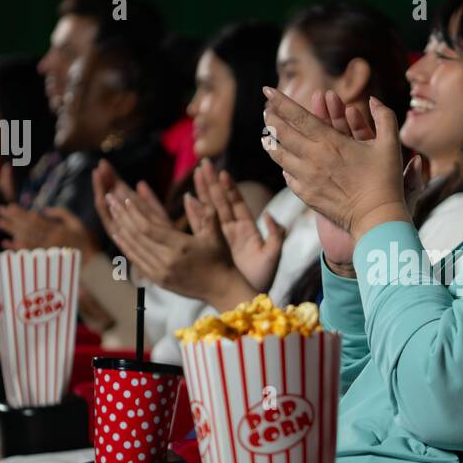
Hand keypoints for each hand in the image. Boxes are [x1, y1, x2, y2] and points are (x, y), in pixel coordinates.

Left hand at [0, 203, 95, 253]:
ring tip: (0, 223)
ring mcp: (46, 252)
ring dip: (12, 231)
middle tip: (0, 211)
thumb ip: (62, 213)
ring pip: (25, 240)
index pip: (36, 220)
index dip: (22, 213)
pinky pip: (27, 253)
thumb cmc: (82, 241)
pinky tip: (6, 242)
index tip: (11, 206)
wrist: (88, 264)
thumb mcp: (77, 223)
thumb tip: (45, 209)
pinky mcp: (43, 261)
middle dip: (13, 219)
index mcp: (59, 230)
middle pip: (27, 229)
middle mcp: (51, 241)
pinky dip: (15, 248)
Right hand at [92, 158, 171, 232]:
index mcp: (131, 214)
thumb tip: (140, 183)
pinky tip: (103, 194)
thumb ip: (150, 202)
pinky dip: (105, 208)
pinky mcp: (120, 237)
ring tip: (97, 174)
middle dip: (102, 182)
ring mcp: (119, 228)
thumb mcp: (160, 217)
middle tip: (99, 166)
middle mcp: (122, 221)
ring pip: (106, 208)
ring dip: (100, 191)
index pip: (117, 192)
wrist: (173, 260)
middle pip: (108, 198)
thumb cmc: (168, 239)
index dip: (110, 178)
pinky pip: (109, 221)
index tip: (104, 163)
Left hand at [103, 184, 253, 304]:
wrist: (222, 290)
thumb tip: (189, 195)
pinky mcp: (158, 280)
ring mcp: (160, 272)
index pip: (149, 228)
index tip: (125, 198)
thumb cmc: (221, 260)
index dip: (135, 212)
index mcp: (181, 247)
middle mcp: (167, 261)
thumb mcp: (217, 234)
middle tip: (110, 198)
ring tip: (111, 211)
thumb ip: (205, 213)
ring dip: (120, 228)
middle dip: (122, 215)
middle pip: (137, 236)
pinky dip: (125, 246)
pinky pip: (136, 261)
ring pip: (134, 247)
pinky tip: (118, 234)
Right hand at [192, 160, 284, 290]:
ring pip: (208, 210)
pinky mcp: (210, 247)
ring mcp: (219, 238)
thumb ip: (275, 236)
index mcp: (247, 230)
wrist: (246, 298)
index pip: (237, 203)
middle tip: (203, 163)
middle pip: (220, 201)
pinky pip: (199, 227)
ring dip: (201, 193)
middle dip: (212, 183)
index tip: (222, 172)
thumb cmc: (261, 280)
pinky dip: (193, 214)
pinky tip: (187, 200)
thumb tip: (269, 216)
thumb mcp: (272, 258)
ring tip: (194, 175)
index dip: (230, 188)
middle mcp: (232, 231)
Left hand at [261, 87, 410, 243]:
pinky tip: (283, 163)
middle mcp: (313, 158)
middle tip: (267, 110)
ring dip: (271, 142)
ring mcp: (307, 178)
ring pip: (279, 156)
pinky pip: (288, 177)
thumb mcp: (390, 144)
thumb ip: (384, 117)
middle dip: (272, 118)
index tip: (267, 90)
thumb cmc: (385, 181)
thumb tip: (373, 99)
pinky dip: (284, 166)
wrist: (376, 218)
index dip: (280, 101)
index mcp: (330, 142)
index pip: (297, 116)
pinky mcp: (306, 195)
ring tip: (266, 135)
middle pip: (282, 133)